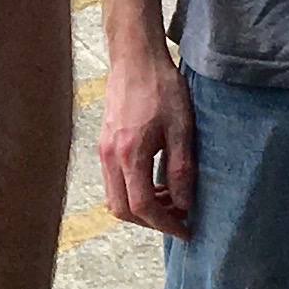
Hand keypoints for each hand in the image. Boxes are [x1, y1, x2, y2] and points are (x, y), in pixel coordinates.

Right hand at [98, 44, 197, 236]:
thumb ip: (181, 170)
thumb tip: (184, 204)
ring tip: (169, 199)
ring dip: (141, 207)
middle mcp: (110, 157)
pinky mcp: (104, 144)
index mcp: (130, 154)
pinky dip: (132, 191)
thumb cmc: (161, 88)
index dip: (165, 224)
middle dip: (150, 221)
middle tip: (178, 217)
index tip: (185, 229)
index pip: (142, 206)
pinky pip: (113, 181)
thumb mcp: (182, 129)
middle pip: (123, 209)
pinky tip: (154, 181)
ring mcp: (103, 151)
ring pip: (115, 198)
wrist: (135, 58)